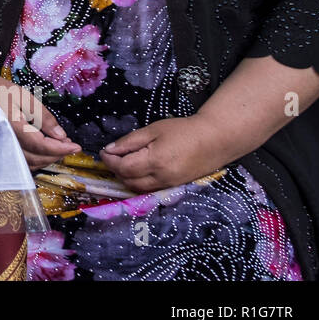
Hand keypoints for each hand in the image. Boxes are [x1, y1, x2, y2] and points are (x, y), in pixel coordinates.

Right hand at [0, 82, 80, 169]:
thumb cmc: (2, 92)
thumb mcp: (25, 97)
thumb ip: (43, 117)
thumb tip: (61, 136)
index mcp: (12, 127)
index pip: (41, 146)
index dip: (61, 148)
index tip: (76, 146)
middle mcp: (6, 141)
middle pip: (37, 158)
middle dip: (58, 154)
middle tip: (70, 145)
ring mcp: (3, 148)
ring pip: (31, 163)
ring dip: (48, 158)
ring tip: (60, 146)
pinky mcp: (3, 150)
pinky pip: (23, 162)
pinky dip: (38, 160)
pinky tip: (45, 151)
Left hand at [100, 116, 223, 191]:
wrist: (214, 140)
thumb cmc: (183, 130)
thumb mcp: (153, 130)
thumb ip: (129, 141)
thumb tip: (110, 150)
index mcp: (155, 161)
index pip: (123, 167)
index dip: (109, 161)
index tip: (104, 152)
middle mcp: (161, 178)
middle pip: (128, 181)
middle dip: (115, 170)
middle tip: (112, 156)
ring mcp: (168, 185)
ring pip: (138, 188)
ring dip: (126, 178)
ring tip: (123, 162)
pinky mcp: (174, 187)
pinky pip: (149, 189)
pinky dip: (138, 182)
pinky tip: (137, 170)